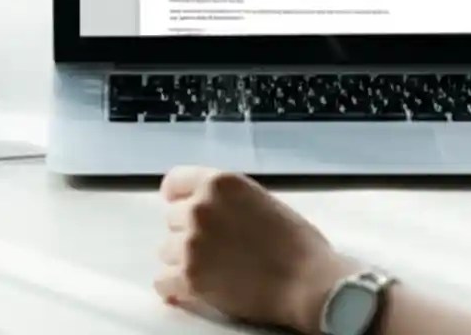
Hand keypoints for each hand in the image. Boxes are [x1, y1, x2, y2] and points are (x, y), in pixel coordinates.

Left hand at [154, 166, 357, 333]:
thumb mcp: (263, 202)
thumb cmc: (297, 243)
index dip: (178, 197)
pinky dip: (176, 287)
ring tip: (213, 269)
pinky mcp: (190, 277)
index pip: (176, 181)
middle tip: (215, 246)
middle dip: (188, 231)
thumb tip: (212, 211)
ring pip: (167, 250)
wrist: (308, 282)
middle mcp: (201, 208)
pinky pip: (163, 281)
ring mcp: (192, 243)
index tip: (179, 206)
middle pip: (173, 219)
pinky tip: (193, 288)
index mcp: (221, 183)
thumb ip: (230, 201)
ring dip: (184, 259)